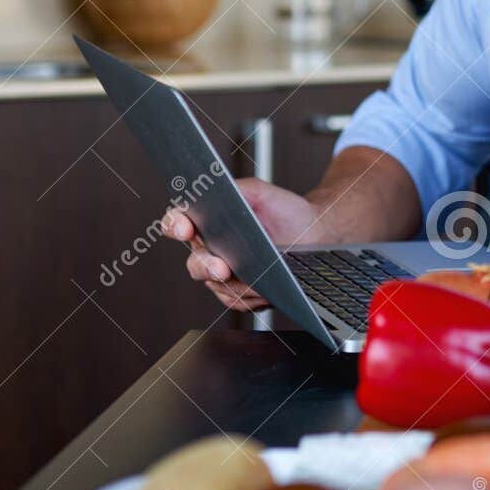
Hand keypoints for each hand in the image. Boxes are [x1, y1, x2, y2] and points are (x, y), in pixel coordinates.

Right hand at [162, 177, 321, 311]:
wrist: (313, 234)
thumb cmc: (284, 211)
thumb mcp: (260, 192)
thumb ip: (237, 189)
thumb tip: (220, 193)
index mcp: (207, 221)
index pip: (178, 222)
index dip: (175, 225)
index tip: (185, 228)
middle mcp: (208, 250)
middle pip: (195, 263)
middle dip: (206, 266)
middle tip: (221, 268)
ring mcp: (221, 275)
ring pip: (216, 286)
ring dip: (235, 284)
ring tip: (256, 278)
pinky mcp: (238, 294)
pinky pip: (236, 300)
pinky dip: (250, 296)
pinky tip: (264, 288)